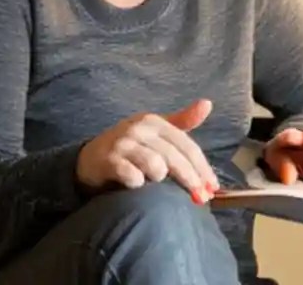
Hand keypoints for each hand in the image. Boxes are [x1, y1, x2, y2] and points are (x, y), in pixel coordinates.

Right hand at [76, 98, 220, 203]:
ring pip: (155, 164)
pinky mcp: (108, 160)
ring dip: (161, 177)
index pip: (187, 146)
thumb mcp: (156, 131)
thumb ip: (182, 122)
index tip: (213, 188)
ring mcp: (123, 143)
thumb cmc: (132, 146)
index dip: (202, 168)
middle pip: (175, 157)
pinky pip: (131, 174)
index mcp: (156, 122)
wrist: (90, 157)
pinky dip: (137, 181)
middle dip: (191, 179)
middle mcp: (140, 129)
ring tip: (158, 183)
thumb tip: (207, 104)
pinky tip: (138, 185)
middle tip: (200, 198)